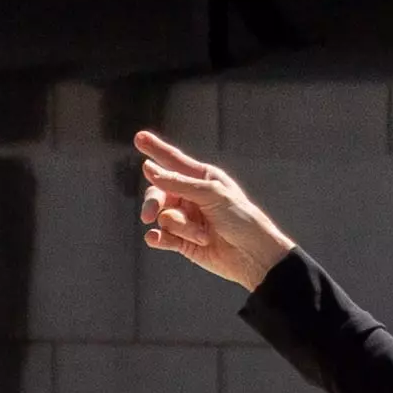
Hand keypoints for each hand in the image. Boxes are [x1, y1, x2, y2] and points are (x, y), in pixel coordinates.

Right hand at [136, 132, 299, 290]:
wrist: (253, 256)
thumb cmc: (240, 218)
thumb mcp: (212, 194)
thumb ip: (179, 183)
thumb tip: (148, 168)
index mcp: (202, 179)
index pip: (173, 161)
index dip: (156, 149)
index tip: (139, 137)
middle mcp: (191, 197)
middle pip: (158, 192)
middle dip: (153, 202)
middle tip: (148, 215)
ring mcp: (186, 220)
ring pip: (163, 217)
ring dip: (180, 227)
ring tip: (203, 235)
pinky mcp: (182, 242)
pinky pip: (161, 237)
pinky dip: (159, 238)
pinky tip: (155, 239)